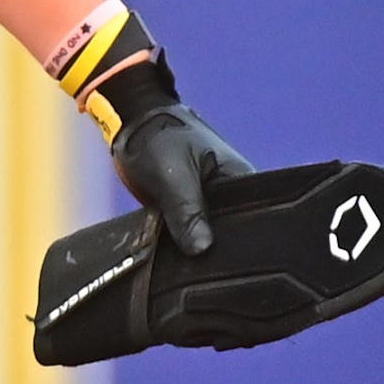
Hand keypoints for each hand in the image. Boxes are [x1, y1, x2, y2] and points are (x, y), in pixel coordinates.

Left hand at [107, 87, 251, 257]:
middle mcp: (230, 193)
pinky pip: (189, 232)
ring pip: (207, 235)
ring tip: (182, 256)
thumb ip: (187, 213)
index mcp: (241, 177)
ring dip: (194, 245)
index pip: (254, 218)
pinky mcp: (187, 209)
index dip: (239, 241)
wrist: (130, 124)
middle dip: (213, 247)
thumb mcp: (173, 176)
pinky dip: (180, 241)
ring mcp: (208, 202)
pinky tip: (172, 250)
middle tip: (195, 259)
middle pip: (230, 231)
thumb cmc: (158, 137)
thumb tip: (202, 250)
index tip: (222, 259)